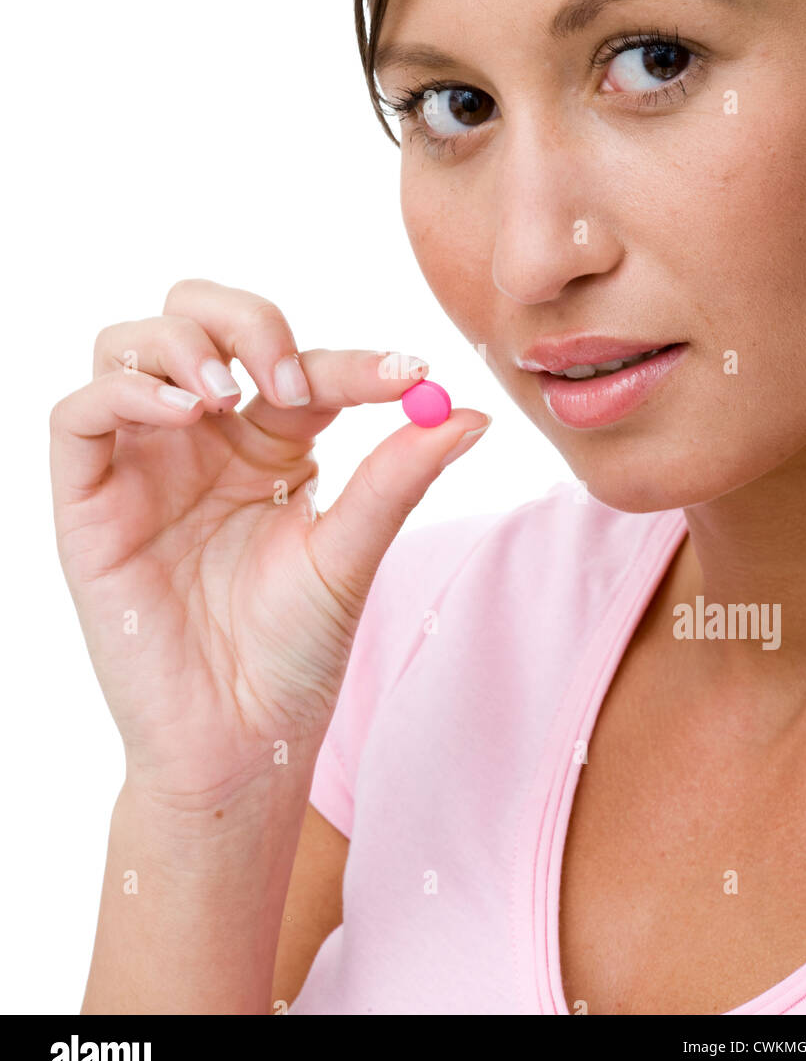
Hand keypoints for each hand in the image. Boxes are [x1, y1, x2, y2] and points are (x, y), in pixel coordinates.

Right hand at [50, 279, 489, 804]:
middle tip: (292, 379)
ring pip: (130, 344)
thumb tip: (471, 414)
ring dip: (184, 345)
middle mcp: (200, 440)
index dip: (350, 360)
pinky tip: (189, 417)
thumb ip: (396, 478)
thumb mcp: (351, 555)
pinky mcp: (89, 502)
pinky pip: (79, 413)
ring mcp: (140, 464)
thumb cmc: (293, 655)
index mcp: (266, 444)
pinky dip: (129, 390)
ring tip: (231, 396)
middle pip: (196, 316)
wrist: (241, 744)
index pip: (299, 366)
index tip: (408, 374)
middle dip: (246, 319)